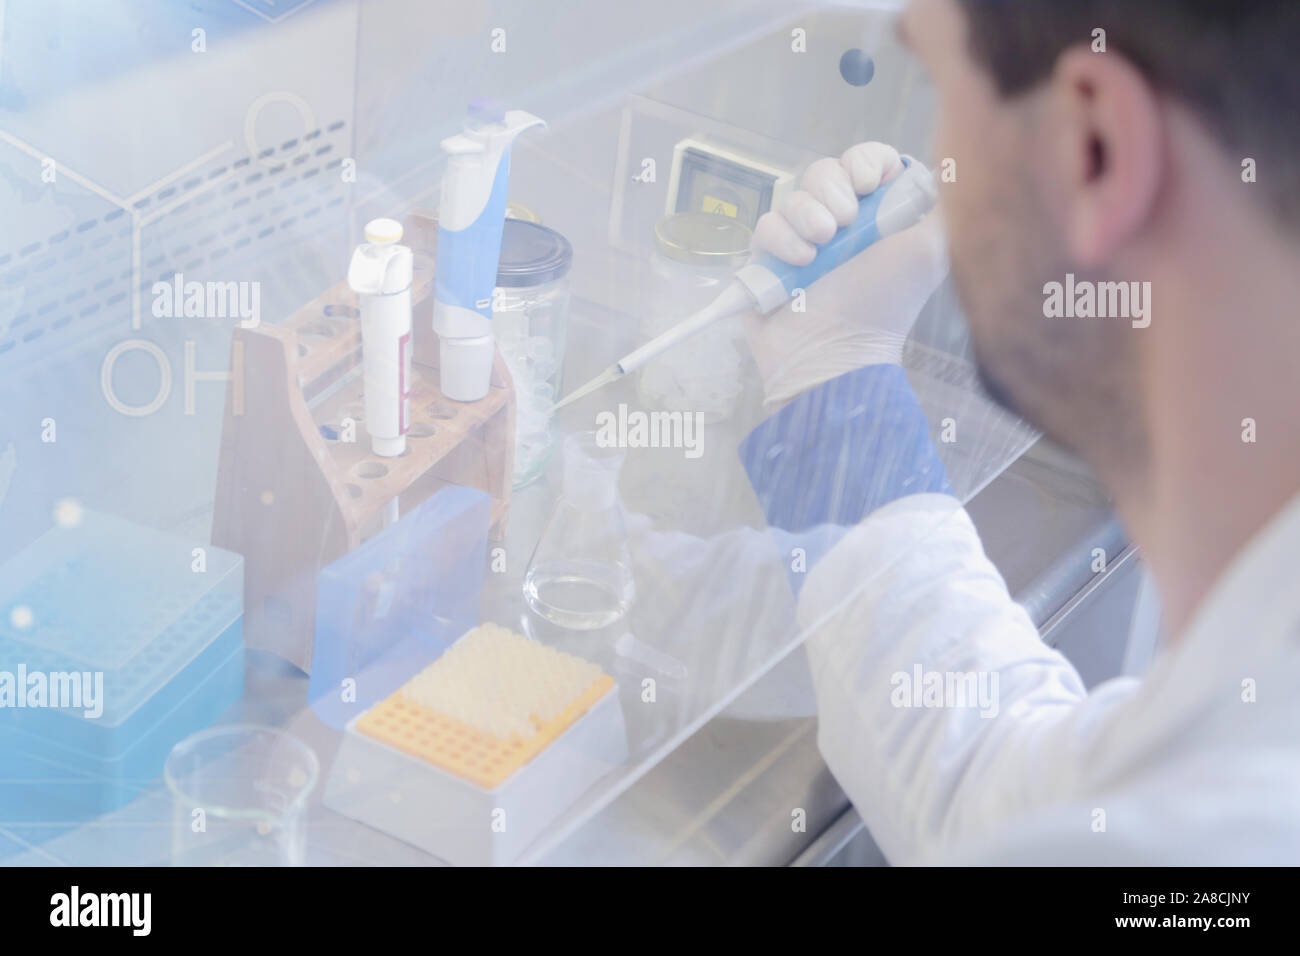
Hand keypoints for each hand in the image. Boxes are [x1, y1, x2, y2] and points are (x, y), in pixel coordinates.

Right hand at [744, 142, 949, 408]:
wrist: (837, 350)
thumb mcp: (931, 251)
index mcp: (879, 214)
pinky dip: (782, 240)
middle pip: (825, 171)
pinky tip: (800, 265)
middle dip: (831, 189)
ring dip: (807, 217)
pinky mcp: (769, 259)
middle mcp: (840, 223)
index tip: (869, 185)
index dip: (863, 161)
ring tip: (821, 249)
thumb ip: (945, 205)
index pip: (866, 161)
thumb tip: (951, 167)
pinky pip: (766, 225)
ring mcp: (802, 240)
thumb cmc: (886, 303)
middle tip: (843, 225)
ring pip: (793, 197)